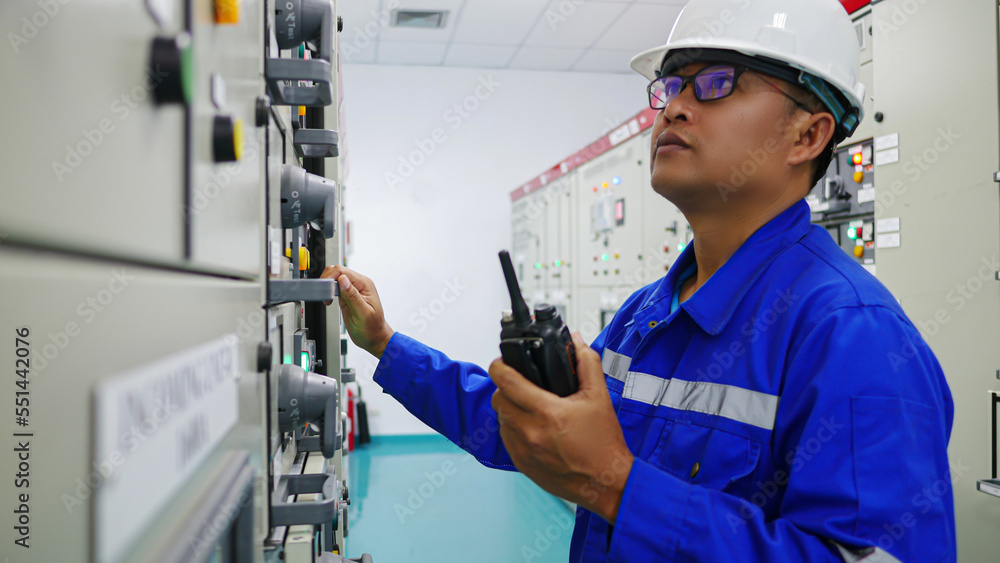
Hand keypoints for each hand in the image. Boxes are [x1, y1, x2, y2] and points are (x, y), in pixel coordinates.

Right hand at [321, 265, 394, 357]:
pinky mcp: (347, 297)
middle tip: (326, 296)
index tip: (326, 290)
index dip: (331, 277)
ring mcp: (353, 290)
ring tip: (328, 300)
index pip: (343, 271)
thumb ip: (352, 296)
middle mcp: (359, 284)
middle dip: (327, 280)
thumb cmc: (372, 328)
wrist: (374, 338)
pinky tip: (329, 301)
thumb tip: (342, 280)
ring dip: (328, 287)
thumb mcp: (362, 313)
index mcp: (365, 285)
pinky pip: (335, 288)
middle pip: (338, 271)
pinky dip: (329, 292)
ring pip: (335, 278)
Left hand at [489, 333, 633, 523]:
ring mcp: (523, 451)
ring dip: (509, 409)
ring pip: (500, 419)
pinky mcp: (521, 464)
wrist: (607, 484)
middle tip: (519, 384)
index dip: (500, 366)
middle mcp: (530, 433)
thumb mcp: (600, 397)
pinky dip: (513, 428)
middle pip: (498, 399)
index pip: (507, 382)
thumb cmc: (604, 444)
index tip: (502, 362)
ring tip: (527, 405)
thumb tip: (576, 342)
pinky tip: (530, 426)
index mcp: (547, 413)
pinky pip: (506, 438)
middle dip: (505, 387)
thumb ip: (587, 364)